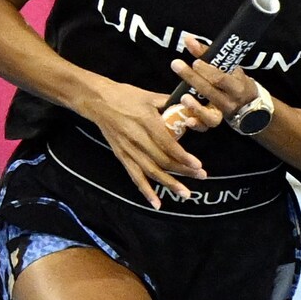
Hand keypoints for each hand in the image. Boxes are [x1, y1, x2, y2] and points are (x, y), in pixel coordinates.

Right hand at [81, 76, 210, 208]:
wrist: (98, 102)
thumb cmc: (126, 96)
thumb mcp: (150, 96)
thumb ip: (170, 103)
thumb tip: (191, 108)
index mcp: (146, 122)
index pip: (167, 144)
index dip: (183, 157)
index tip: (197, 165)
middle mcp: (137, 139)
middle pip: (162, 161)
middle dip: (183, 171)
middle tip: (202, 176)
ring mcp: (128, 150)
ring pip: (151, 172)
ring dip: (169, 184)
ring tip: (185, 194)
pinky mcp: (121, 156)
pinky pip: (135, 176)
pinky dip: (146, 191)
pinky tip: (157, 203)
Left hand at [167, 38, 264, 132]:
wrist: (250, 103)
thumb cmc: (235, 80)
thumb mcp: (228, 66)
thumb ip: (207, 54)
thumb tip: (188, 39)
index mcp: (236, 85)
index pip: (221, 78)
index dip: (207, 70)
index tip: (194, 61)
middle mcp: (230, 101)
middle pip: (210, 91)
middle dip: (192, 78)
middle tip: (176, 64)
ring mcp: (222, 114)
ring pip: (211, 116)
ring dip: (196, 108)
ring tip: (183, 98)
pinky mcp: (214, 122)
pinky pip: (205, 127)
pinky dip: (196, 124)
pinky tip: (186, 120)